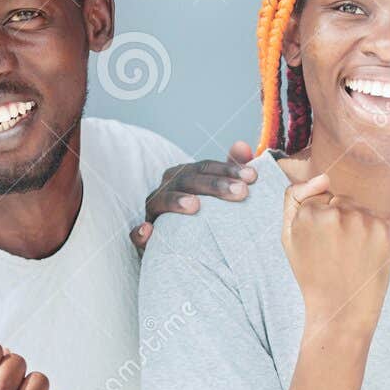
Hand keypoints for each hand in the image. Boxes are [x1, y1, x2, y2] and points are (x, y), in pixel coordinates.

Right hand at [131, 140, 257, 250]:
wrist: (185, 245)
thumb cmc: (207, 213)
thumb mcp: (220, 192)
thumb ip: (232, 169)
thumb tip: (242, 145)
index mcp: (185, 175)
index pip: (206, 167)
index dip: (228, 169)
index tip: (253, 177)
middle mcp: (167, 188)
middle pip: (188, 180)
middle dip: (214, 185)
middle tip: (241, 193)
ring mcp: (153, 211)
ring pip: (161, 201)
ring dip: (176, 201)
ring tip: (194, 206)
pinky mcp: (144, 237)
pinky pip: (136, 234)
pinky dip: (139, 232)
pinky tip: (148, 231)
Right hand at [280, 172, 389, 332]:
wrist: (342, 310)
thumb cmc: (312, 273)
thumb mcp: (289, 237)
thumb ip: (294, 198)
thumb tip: (324, 177)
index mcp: (310, 213)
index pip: (317, 197)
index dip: (318, 221)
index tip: (318, 243)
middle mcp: (339, 213)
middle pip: (340, 200)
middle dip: (338, 220)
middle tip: (334, 253)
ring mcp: (366, 222)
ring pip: (360, 210)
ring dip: (356, 226)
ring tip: (349, 256)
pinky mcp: (387, 231)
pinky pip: (377, 220)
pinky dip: (373, 235)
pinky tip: (364, 256)